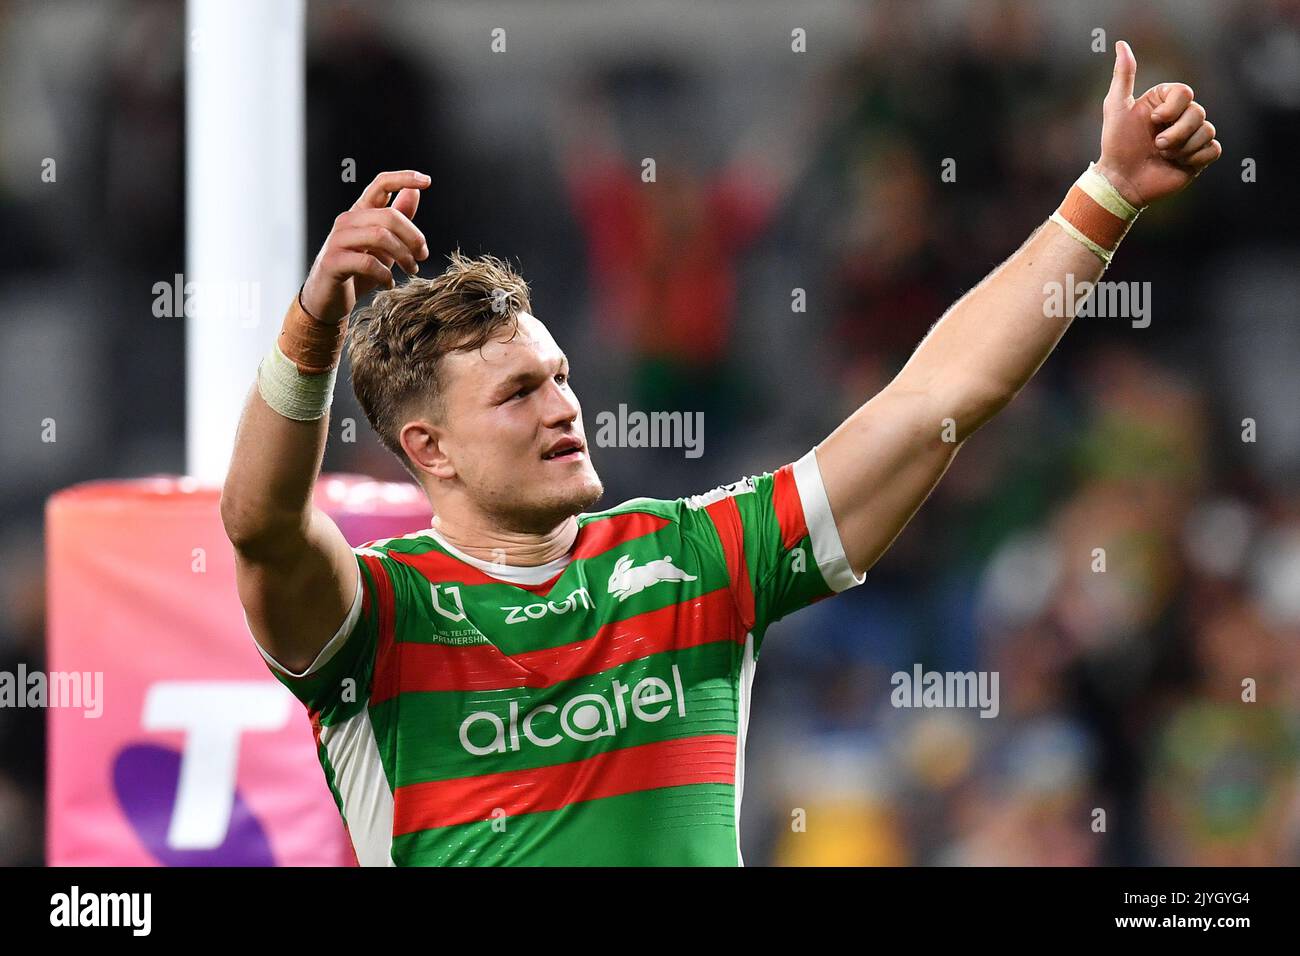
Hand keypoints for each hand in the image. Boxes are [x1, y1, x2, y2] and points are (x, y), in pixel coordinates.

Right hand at [301, 169, 431, 321]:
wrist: (329, 299)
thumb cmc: (358, 271)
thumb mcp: (384, 244)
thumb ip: (398, 218)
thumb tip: (414, 191)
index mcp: (360, 212)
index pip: (380, 184)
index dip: (403, 178)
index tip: (427, 181)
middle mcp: (347, 221)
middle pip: (388, 216)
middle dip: (413, 236)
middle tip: (422, 255)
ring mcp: (338, 240)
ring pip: (380, 236)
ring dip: (403, 256)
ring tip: (411, 270)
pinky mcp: (333, 262)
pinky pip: (368, 263)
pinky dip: (385, 275)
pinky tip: (389, 284)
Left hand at [1095, 40, 1221, 208]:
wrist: (1121, 182)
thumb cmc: (1116, 145)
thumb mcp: (1116, 107)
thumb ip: (1123, 76)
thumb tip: (1120, 44)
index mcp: (1165, 103)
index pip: (1186, 92)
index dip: (1173, 108)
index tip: (1153, 121)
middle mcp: (1180, 117)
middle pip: (1199, 112)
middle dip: (1176, 133)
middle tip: (1156, 146)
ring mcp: (1191, 137)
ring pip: (1207, 131)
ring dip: (1182, 147)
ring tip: (1163, 156)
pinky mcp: (1198, 158)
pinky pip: (1214, 149)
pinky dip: (1196, 157)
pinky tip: (1178, 164)